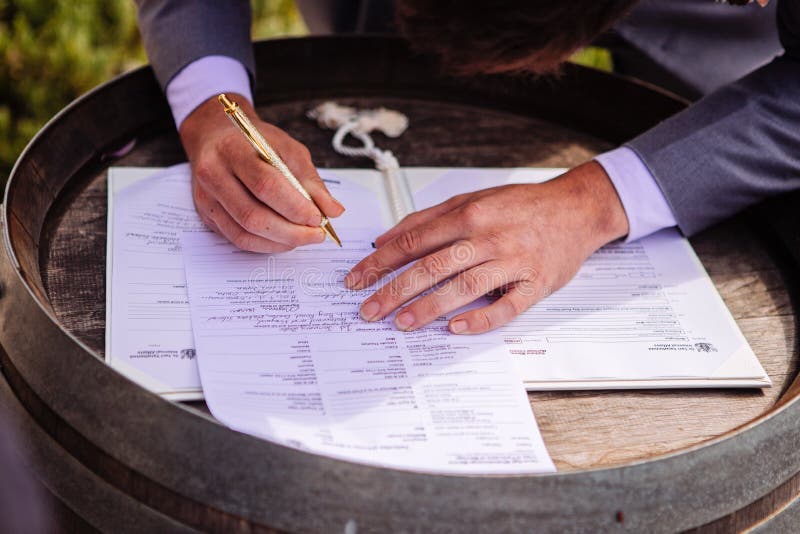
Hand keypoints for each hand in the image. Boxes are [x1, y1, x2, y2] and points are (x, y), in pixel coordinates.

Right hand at [180, 94, 344, 251]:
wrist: (215, 137)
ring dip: (280, 242)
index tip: (318, 218)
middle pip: (252, 215)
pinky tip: (284, 240)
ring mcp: (206, 198)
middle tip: (316, 235)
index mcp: (233, 150)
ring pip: (244, 233)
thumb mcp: (287, 148)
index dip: (295, 207)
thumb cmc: (254, 141)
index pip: (265, 185)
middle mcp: (213, 174)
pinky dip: (266, 245)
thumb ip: (310, 180)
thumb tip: (333, 210)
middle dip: (291, 232)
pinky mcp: (206, 215)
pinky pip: (237, 239)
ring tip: (304, 238)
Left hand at [344, 162, 628, 333]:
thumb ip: (427, 218)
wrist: (575, 209)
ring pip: (464, 286)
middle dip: (395, 290)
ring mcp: (513, 261)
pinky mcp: (536, 284)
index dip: (380, 262)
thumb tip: (385, 239)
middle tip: (368, 310)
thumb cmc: (520, 206)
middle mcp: (488, 237)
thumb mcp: (471, 200)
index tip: (357, 279)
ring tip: (401, 323)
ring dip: (429, 306)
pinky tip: (456, 328)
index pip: (413, 240)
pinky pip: (507, 306)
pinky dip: (481, 319)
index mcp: (468, 214)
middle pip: (432, 266)